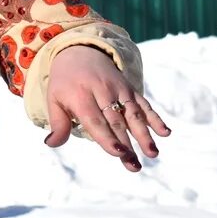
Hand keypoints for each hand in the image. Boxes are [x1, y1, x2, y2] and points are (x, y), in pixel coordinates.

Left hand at [43, 46, 170, 172]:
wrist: (80, 52)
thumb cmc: (65, 82)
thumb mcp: (54, 99)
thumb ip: (58, 123)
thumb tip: (51, 144)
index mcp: (81, 97)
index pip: (96, 121)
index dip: (107, 138)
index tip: (118, 153)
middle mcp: (102, 92)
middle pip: (116, 122)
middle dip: (127, 145)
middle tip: (134, 166)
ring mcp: (119, 89)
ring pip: (133, 114)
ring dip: (145, 135)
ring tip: (152, 153)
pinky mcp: (130, 89)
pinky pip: (144, 104)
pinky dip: (155, 118)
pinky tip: (165, 132)